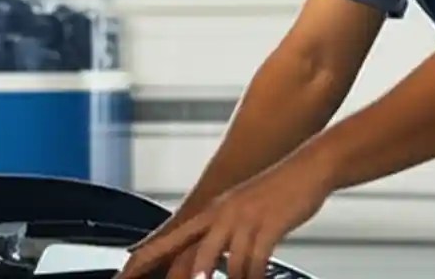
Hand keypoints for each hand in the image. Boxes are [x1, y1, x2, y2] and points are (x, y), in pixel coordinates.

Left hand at [115, 157, 330, 278]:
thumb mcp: (241, 210)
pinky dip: (254, 276)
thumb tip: (214, 259)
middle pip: (194, 255)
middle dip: (185, 278)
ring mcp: (245, 218)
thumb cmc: (276, 191)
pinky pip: (256, 260)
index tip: (127, 271)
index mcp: (212, 211)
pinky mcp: (268, 224)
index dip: (147, 257)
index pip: (171, 240)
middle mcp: (222, 214)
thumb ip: (224, 233)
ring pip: (226, 261)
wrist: (307, 167)